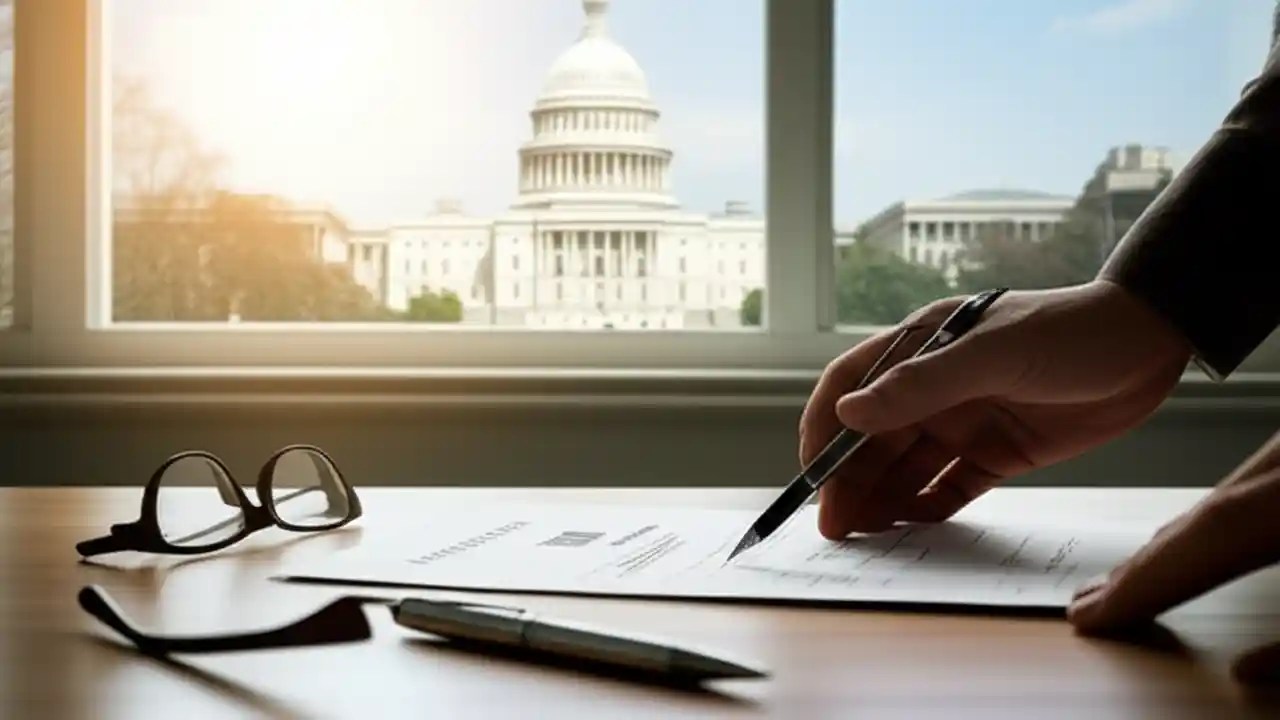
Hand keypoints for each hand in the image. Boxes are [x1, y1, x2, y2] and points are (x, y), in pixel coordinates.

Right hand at [802, 279, 1191, 537]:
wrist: (1149, 344)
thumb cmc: (1068, 331)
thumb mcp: (991, 352)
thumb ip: (920, 384)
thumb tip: (848, 413)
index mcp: (920, 347)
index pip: (852, 385)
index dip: (823, 425)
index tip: (812, 469)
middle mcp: (934, 387)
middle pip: (874, 438)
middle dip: (848, 480)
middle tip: (835, 526)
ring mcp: (965, 421)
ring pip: (907, 468)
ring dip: (882, 499)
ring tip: (865, 537)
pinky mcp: (997, 453)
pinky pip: (950, 487)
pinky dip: (928, 508)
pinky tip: (911, 529)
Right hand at [1067, 430, 1279, 684]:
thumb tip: (1247, 672)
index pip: (1188, 553)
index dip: (1133, 590)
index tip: (1088, 618)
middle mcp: (1278, 478)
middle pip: (1188, 528)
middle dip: (1134, 571)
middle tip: (1084, 605)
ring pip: (1209, 504)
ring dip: (1161, 545)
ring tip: (1120, 580)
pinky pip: (1235, 490)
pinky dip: (1199, 521)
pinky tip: (1182, 537)